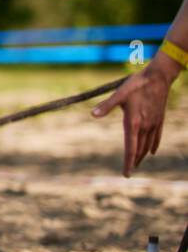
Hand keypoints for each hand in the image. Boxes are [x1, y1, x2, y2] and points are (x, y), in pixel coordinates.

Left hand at [92, 59, 175, 175]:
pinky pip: (157, 136)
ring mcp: (154, 123)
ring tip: (137, 163)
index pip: (131, 148)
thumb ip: (106, 105)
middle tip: (129, 171)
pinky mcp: (159, 118)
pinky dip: (153, 145)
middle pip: (140, 149)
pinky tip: (152, 151)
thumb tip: (92, 114)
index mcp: (134, 122)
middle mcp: (145, 126)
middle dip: (134, 161)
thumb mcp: (119, 94)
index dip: (128, 162)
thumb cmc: (136, 84)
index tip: (126, 174)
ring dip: (142, 155)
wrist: (159, 77)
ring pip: (148, 144)